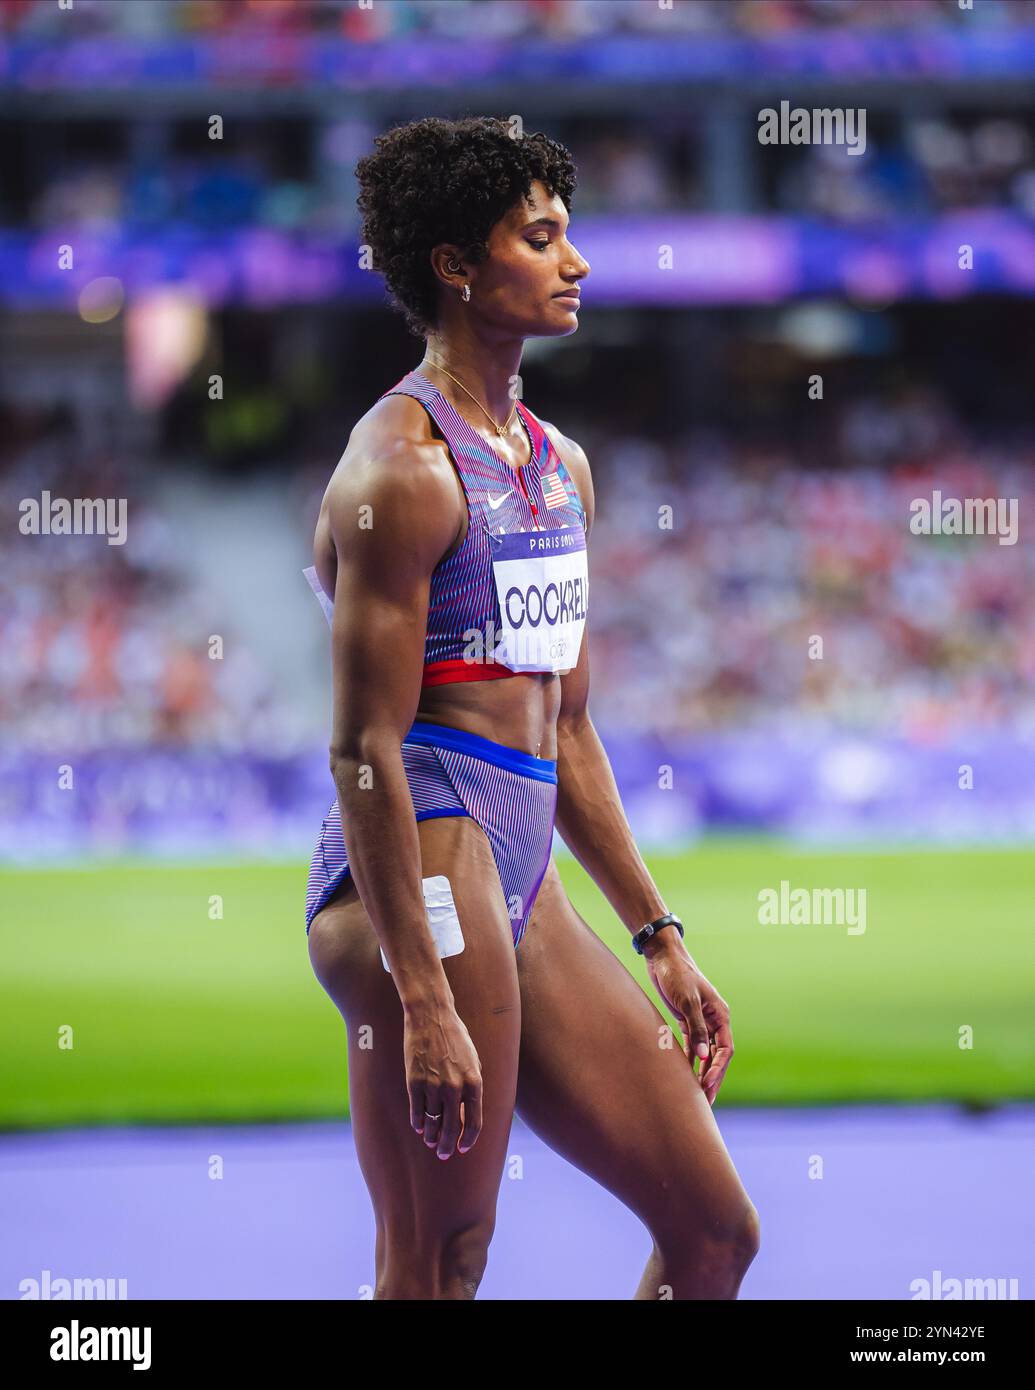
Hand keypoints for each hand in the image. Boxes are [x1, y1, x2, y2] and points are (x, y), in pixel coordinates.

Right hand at [403, 1001, 482, 1158]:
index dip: (469, 1140)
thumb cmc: (455, 1037)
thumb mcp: (473, 1061)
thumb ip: (472, 1087)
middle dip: (448, 1146)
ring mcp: (433, 1085)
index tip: (463, 1149)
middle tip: (445, 1154)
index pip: (474, 1123)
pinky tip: (419, 1127)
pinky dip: (418, 1122)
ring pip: (432, 1123)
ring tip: (431, 1142)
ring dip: (432, 1136)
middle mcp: (455, 1087)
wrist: (431, 1016)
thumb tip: (468, 1115)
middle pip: (452, 1128)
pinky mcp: (414, 1082)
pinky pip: (417, 1112)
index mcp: (474, 1081)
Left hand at [643, 937, 733, 1106]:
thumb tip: (703, 1056)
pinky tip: (684, 1077)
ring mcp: (701, 1021)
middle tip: (705, 1102)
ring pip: (705, 1054)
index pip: (725, 1049)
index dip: (717, 1069)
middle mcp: (714, 1020)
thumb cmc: (677, 974)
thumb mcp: (687, 1000)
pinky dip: (690, 1061)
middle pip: (717, 1056)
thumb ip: (696, 1028)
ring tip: (697, 1096)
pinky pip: (692, 1046)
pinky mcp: (687, 1021)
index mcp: (721, 1015)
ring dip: (701, 1073)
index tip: (707, 1085)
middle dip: (712, 1078)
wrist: (662, 956)